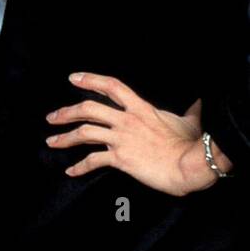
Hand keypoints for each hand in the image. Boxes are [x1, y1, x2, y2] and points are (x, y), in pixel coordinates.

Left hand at [46, 74, 224, 195]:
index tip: (73, 78)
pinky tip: (71, 171)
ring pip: (84, 133)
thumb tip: (199, 103)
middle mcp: (126, 120)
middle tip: (52, 117)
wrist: (189, 165)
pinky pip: (94, 161)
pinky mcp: (121, 159)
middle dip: (66, 112)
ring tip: (52, 141)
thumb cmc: (189, 144)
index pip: (110, 86)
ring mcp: (121, 139)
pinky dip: (80, 167)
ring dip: (65, 137)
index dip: (90, 79)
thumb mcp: (188, 121)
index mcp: (140, 107)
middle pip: (88, 109)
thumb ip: (190, 111)